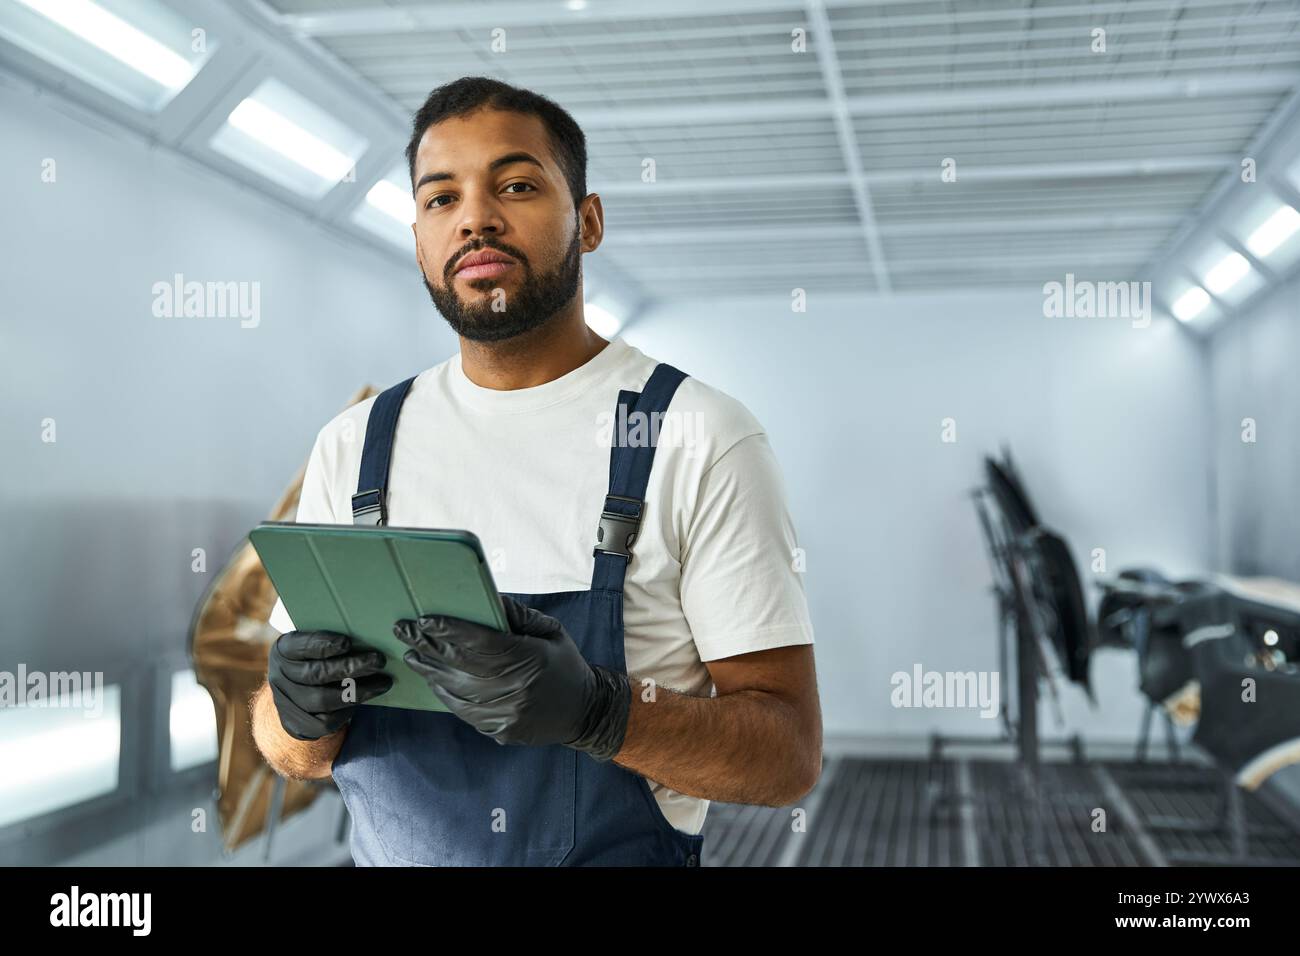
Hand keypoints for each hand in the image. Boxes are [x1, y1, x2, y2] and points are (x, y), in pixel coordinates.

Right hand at [267, 630, 392, 740]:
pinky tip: (365, 698)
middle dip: (350, 667)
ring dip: (358, 691)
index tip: (347, 642)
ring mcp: (285, 703)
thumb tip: (369, 632)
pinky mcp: (296, 725)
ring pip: (322, 700)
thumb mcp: (316, 644)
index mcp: (283, 650)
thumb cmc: (316, 659)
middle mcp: (279, 677)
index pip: (300, 646)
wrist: (295, 694)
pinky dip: (348, 710)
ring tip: (383, 683)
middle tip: (378, 661)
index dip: (322, 644)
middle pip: (316, 674)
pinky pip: (325, 721)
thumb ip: (333, 639)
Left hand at [393, 595, 630, 759]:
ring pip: (457, 691)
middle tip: (404, 630)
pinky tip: (433, 679)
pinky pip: (464, 712)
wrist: (585, 711)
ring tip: (412, 654)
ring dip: (430, 671)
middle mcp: (517, 688)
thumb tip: (487, 599)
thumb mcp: (550, 630)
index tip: (425, 619)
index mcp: (530, 658)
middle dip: (429, 645)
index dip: (449, 629)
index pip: (480, 642)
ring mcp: (507, 714)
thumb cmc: (565, 664)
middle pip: (461, 665)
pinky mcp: (501, 730)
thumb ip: (518, 615)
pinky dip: (444, 694)